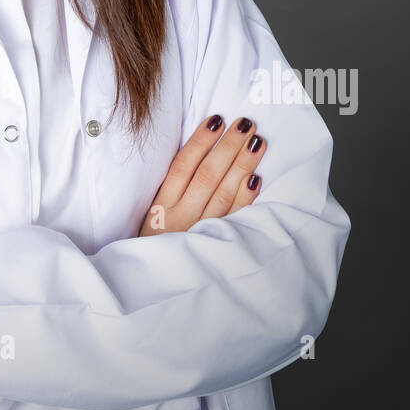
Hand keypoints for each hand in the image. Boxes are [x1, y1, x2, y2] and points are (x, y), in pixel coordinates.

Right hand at [138, 114, 265, 236]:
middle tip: (245, 124)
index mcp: (161, 207)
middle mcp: (180, 219)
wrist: (153, 289)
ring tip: (257, 142)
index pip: (182, 166)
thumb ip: (171, 189)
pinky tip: (255, 179)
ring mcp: (200, 233)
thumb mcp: (151, 215)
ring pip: (224, 194)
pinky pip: (235, 219)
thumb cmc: (156, 242)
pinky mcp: (217, 246)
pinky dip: (245, 199)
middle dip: (228, 147)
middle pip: (207, 176)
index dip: (199, 142)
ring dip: (242, 165)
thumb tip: (199, 151)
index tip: (216, 120)